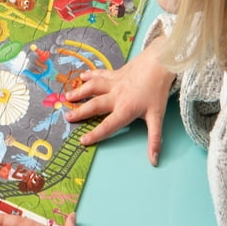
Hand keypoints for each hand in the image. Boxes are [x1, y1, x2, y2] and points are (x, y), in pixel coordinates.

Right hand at [65, 37, 174, 165]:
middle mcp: (115, 97)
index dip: (95, 134)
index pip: (108, 125)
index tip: (83, 140)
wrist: (159, 65)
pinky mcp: (114, 74)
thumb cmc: (157, 92)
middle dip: (80, 112)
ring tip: (67, 97)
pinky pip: (99, 75)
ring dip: (79, 92)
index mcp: (125, 109)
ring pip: (92, 88)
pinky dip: (89, 75)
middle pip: (94, 106)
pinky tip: (81, 76)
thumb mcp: (158, 117)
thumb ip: (155, 140)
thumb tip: (154, 161)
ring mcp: (113, 84)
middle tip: (67, 117)